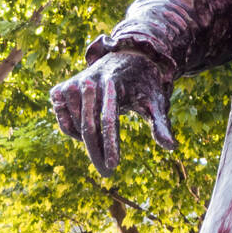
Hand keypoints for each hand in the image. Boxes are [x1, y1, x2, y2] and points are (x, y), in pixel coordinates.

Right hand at [50, 51, 175, 176]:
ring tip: (105, 143)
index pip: (109, 118)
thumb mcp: (155, 101)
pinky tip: (89, 131)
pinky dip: (74, 133)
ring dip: (89, 142)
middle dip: (97, 153)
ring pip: (76, 126)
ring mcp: (72, 84)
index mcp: (113, 82)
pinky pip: (63, 122)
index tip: (113, 166)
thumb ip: (161, 124)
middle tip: (107, 174)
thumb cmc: (143, 84)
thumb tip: (172, 147)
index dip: (110, 143)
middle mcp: (89, 81)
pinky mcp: (59, 90)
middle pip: (90, 125)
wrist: (124, 58)